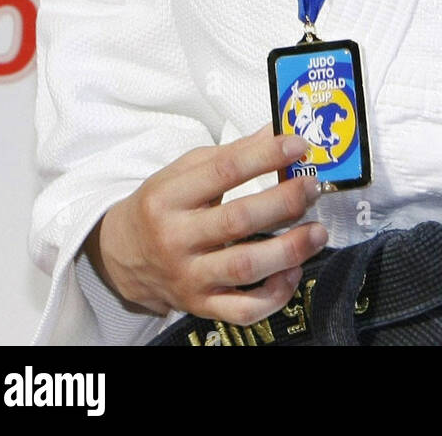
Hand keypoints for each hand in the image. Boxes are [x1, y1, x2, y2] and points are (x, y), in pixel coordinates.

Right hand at [84, 126, 327, 323]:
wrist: (124, 254)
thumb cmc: (161, 206)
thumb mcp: (184, 171)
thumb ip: (232, 153)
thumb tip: (277, 131)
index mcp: (169, 197)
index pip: (224, 171)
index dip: (265, 156)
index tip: (297, 145)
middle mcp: (176, 239)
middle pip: (238, 220)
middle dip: (284, 202)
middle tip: (312, 187)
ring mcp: (189, 277)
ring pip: (245, 268)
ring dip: (290, 249)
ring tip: (317, 232)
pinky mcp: (201, 306)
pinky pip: (244, 309)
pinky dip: (275, 294)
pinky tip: (293, 271)